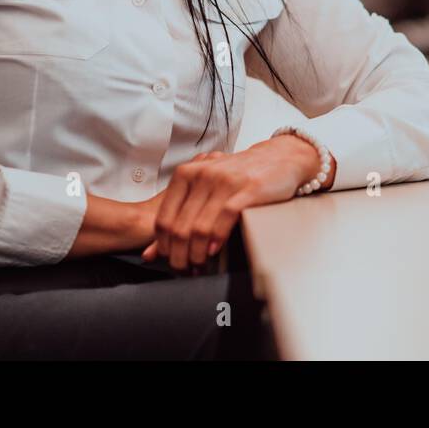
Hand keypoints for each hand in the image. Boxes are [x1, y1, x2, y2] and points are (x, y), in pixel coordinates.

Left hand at [141, 135, 324, 271]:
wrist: (278, 158)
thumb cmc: (239, 176)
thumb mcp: (203, 190)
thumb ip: (178, 217)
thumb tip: (150, 254)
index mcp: (187, 174)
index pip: (163, 219)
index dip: (164, 247)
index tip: (171, 260)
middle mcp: (203, 175)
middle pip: (179, 228)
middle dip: (179, 256)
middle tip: (184, 268)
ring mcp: (224, 181)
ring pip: (198, 228)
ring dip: (196, 254)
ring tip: (199, 264)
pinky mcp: (246, 189)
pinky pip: (223, 220)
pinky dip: (215, 240)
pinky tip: (214, 250)